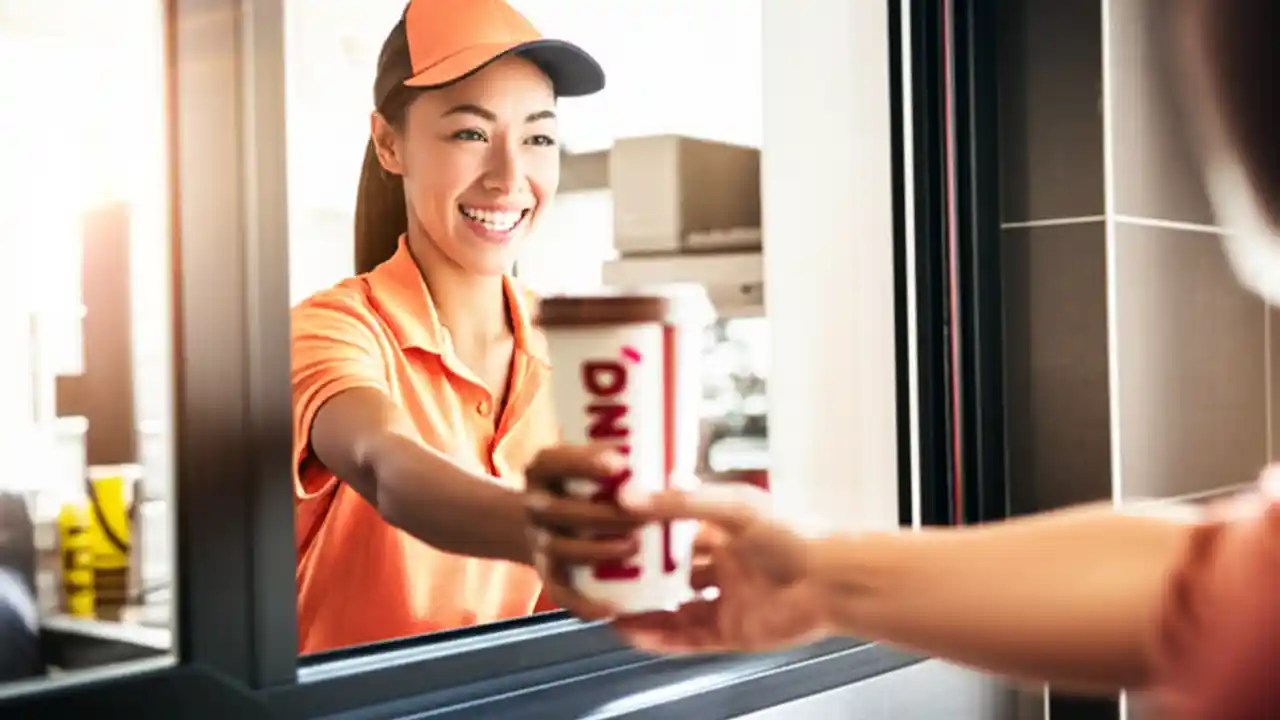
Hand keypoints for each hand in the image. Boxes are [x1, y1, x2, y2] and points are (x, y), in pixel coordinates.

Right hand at [523, 444, 643, 621]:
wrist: (543, 521)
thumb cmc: (588, 487)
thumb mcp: (595, 466)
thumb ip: (629, 468)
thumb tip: (683, 480)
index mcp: (545, 469)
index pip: (554, 460)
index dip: (583, 462)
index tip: (620, 464)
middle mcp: (536, 504)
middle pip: (561, 509)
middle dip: (603, 514)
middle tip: (643, 515)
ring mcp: (539, 541)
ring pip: (562, 550)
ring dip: (597, 551)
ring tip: (633, 549)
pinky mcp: (549, 575)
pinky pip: (562, 594)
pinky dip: (584, 604)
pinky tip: (611, 609)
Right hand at [609, 482, 831, 653]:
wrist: (832, 582)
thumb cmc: (794, 536)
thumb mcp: (733, 507)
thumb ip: (682, 502)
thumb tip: (632, 495)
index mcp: (726, 529)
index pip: (676, 528)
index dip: (646, 528)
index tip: (613, 528)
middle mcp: (726, 564)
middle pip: (672, 570)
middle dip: (640, 573)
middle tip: (605, 572)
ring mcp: (728, 600)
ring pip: (675, 608)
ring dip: (644, 610)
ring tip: (610, 609)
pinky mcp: (732, 631)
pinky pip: (688, 637)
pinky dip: (660, 638)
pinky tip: (635, 635)